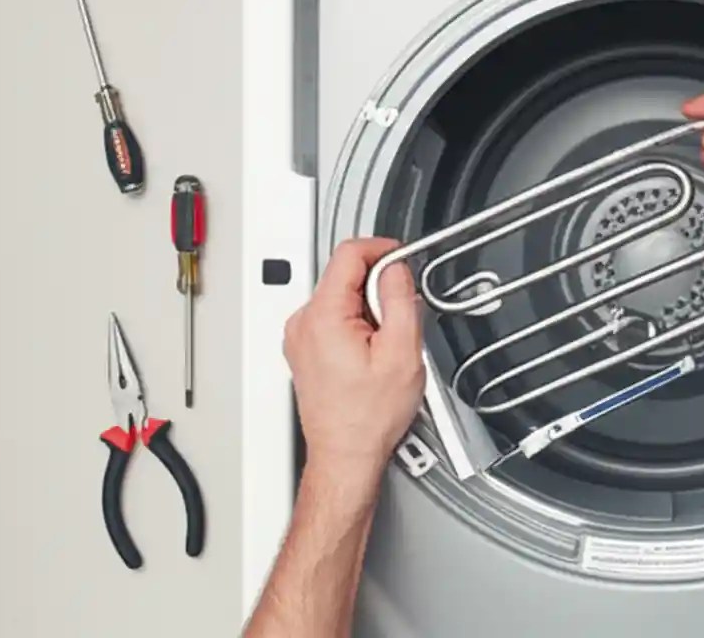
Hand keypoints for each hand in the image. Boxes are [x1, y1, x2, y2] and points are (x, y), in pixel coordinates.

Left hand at [283, 238, 424, 482]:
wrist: (346, 454)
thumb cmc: (368, 417)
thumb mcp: (402, 352)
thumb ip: (400, 301)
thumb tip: (397, 269)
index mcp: (323, 317)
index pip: (349, 254)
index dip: (382, 249)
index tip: (403, 258)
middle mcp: (303, 322)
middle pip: (345, 275)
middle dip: (378, 289)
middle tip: (400, 320)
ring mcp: (300, 336)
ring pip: (341, 297)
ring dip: (368, 310)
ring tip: (384, 346)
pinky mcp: (304, 348)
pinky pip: (333, 318)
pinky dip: (356, 326)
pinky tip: (370, 355)